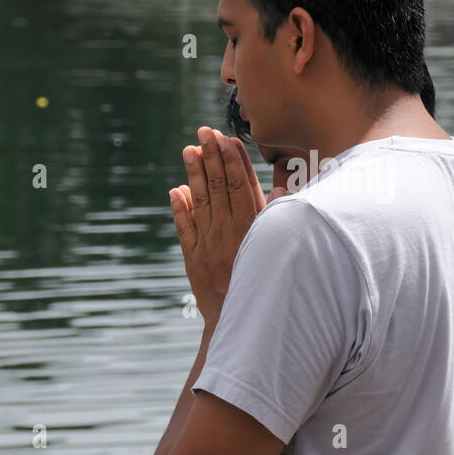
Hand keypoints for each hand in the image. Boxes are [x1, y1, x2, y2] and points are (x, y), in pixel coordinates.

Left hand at [169, 127, 265, 321]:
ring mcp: (209, 244)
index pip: (241, 185)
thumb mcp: (277, 250)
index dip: (232, 160)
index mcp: (253, 228)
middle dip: (212, 157)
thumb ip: (274, 218)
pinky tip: (176, 190)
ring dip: (195, 174)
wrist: (242, 322)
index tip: (225, 138)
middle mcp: (230, 232)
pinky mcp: (194, 259)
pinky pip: (185, 229)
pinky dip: (179, 209)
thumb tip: (277, 190)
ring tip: (188, 150)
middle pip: (220, 187)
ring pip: (201, 202)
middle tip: (203, 132)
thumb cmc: (268, 284)